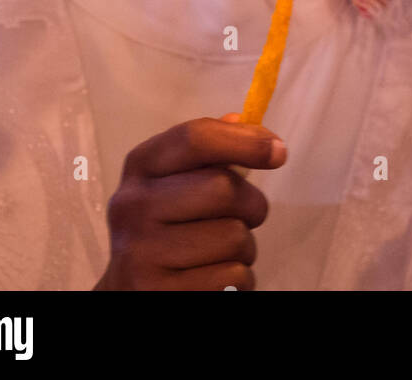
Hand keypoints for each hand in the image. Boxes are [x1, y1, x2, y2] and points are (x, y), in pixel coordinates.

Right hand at [93, 115, 285, 290]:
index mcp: (140, 167)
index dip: (245, 141)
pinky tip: (214, 278)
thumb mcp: (177, 181)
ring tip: (221, 252)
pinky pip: (233, 278)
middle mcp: (132, 207)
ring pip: (234, 237)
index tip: (279, 152)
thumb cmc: (168, 225)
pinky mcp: (159, 293)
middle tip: (247, 216)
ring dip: (245, 247)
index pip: (195, 138)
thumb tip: (240, 119)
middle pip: (223, 188)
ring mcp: (141, 255)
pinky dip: (239, 280)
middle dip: (252, 204)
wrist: (132, 287)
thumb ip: (209, 151)